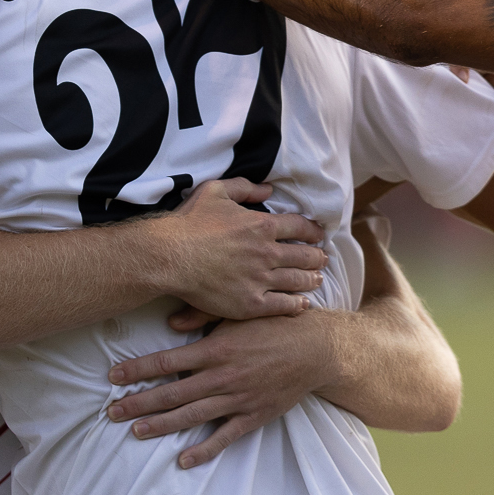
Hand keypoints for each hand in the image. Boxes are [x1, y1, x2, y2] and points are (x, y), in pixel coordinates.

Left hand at [103, 307, 336, 468]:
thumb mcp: (237, 313)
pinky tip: (183, 460)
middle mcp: (222, 377)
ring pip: (192, 416)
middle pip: (172, 393)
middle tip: (112, 412)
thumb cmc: (274, 326)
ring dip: (161, 425)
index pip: (166, 362)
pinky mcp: (253, 416)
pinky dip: (204, 450)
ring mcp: (237, 399)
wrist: (315, 349)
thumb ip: (202, 316)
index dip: (137, 370)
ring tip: (135, 431)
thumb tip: (170, 323)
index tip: (112, 377)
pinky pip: (225, 437)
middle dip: (138, 403)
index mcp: (215, 350)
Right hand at [144, 178, 326, 319]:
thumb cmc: (189, 222)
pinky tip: (303, 304)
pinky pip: (282, 305)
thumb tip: (268, 189)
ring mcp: (261, 279)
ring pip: (297, 281)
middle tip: (323, 259)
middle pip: (304, 256)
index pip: (299, 227)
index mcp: (262, 225)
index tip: (318, 235)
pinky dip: (297, 304)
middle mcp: (268, 253)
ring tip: (318, 280)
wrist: (170, 256)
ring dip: (311, 279)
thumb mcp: (215, 191)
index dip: (312, 231)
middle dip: (317, 257)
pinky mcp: (251, 303)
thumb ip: (244, 188)